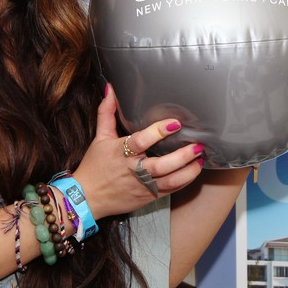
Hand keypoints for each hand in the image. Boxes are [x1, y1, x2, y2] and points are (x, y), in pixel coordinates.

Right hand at [71, 84, 204, 218]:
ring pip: (169, 181)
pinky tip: (193, 171)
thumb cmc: (94, 166)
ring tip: (200, 159)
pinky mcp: (148, 197)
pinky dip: (184, 181)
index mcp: (120, 153)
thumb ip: (106, 113)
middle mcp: (133, 171)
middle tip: (197, 145)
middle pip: (160, 166)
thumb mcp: (99, 138)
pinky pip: (170, 191)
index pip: (141, 141)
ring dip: (188, 171)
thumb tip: (110, 88)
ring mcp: (142, 186)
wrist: (88, 199)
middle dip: (181, 156)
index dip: (158, 132)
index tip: (175, 123)